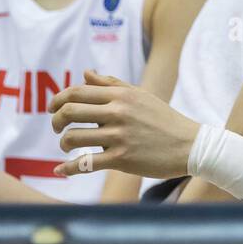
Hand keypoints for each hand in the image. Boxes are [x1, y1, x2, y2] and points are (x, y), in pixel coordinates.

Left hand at [49, 70, 201, 179]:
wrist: (190, 145)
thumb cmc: (163, 119)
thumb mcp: (140, 95)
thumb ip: (111, 84)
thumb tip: (85, 73)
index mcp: (121, 95)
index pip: (77, 92)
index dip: (58, 100)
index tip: (53, 109)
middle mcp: (118, 112)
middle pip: (70, 112)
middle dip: (56, 121)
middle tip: (57, 127)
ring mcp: (119, 136)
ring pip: (74, 138)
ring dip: (64, 143)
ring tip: (67, 146)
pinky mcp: (122, 159)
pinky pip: (85, 163)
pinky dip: (68, 168)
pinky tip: (61, 170)